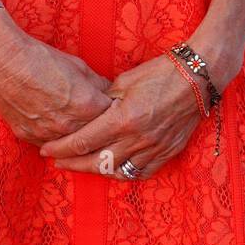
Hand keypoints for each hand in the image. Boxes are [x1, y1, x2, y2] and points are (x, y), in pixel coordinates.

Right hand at [0, 15, 113, 146]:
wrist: (3, 61)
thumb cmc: (40, 58)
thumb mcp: (77, 65)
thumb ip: (96, 82)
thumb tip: (106, 91)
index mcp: (86, 105)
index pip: (111, 116)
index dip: (112, 110)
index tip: (110, 105)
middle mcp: (69, 125)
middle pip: (93, 134)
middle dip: (97, 125)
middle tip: (93, 114)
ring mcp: (48, 134)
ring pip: (70, 144)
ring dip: (75, 134)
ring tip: (72, 119)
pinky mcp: (28, 136)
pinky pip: (48, 143)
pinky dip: (53, 136)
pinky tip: (53, 124)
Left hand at [37, 54, 204, 179]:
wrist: (197, 78)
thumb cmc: (160, 72)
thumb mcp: (125, 80)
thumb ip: (105, 99)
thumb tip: (90, 110)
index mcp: (122, 119)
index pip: (83, 141)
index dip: (62, 147)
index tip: (46, 149)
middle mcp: (136, 139)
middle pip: (96, 161)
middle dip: (72, 163)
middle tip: (56, 161)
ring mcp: (153, 149)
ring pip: (117, 171)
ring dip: (96, 170)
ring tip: (81, 166)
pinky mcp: (167, 152)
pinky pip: (142, 172)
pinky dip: (125, 172)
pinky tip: (114, 169)